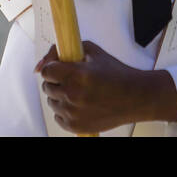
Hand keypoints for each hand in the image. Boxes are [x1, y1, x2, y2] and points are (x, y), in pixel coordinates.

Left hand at [35, 40, 176, 133]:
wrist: (136, 97)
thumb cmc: (116, 73)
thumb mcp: (92, 51)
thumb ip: (65, 50)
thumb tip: (41, 64)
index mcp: (76, 74)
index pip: (46, 71)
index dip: (52, 67)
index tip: (60, 67)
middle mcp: (73, 95)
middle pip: (47, 86)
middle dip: (56, 80)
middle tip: (71, 78)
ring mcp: (73, 113)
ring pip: (51, 102)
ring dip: (60, 95)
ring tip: (78, 91)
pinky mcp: (76, 127)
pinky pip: (58, 117)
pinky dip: (64, 110)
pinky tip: (79, 103)